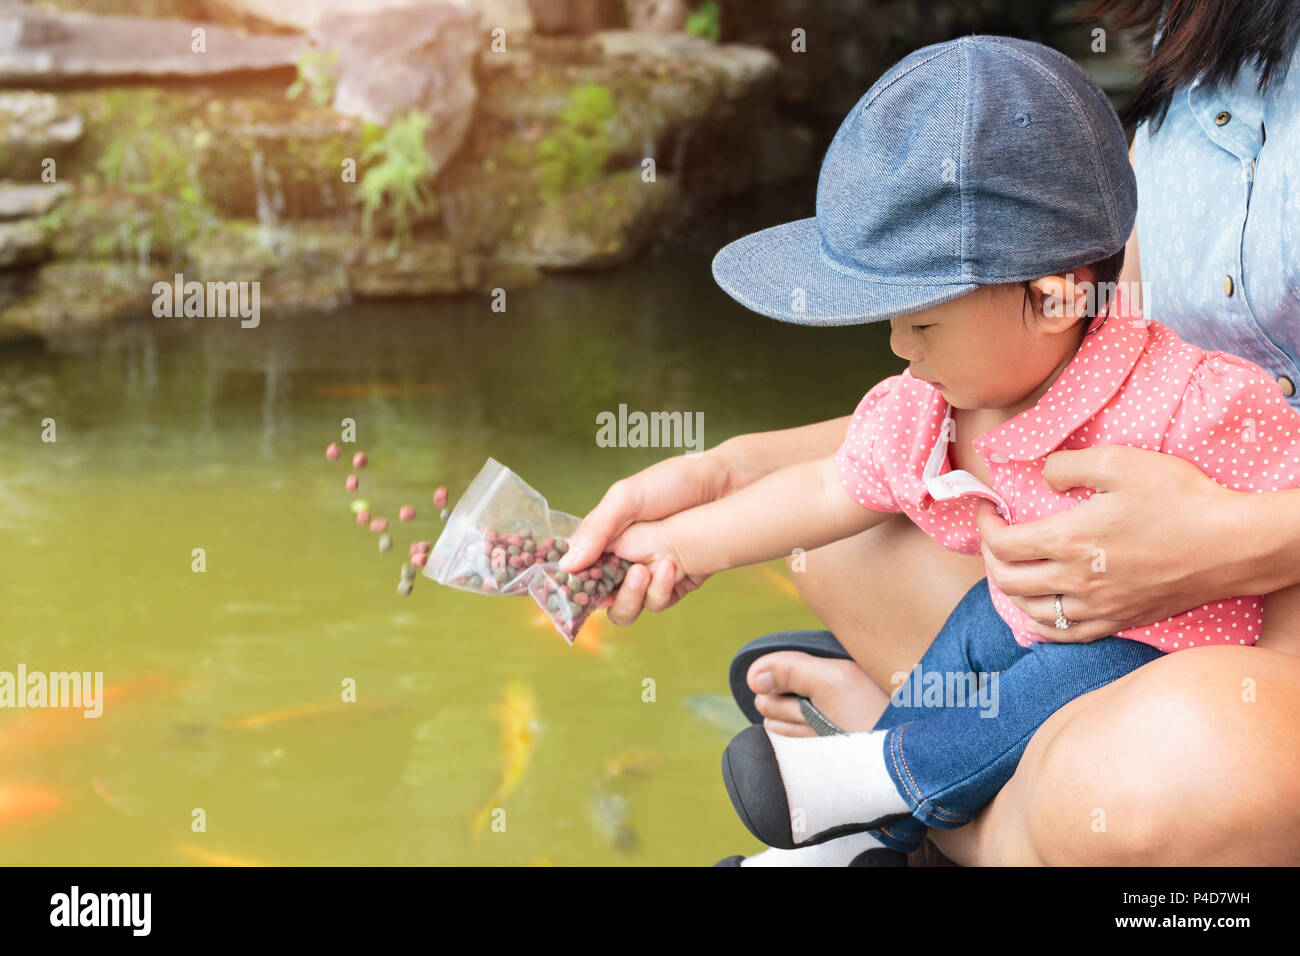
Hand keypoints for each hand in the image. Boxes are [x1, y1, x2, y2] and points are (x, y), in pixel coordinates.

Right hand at [559, 452, 729, 625]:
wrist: (722, 484)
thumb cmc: (671, 483)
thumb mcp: (625, 498)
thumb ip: (596, 531)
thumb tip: (566, 565)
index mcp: (603, 541)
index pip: (578, 573)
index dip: (573, 586)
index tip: (577, 586)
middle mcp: (622, 562)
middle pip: (600, 599)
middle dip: (607, 596)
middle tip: (628, 573)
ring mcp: (648, 576)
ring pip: (627, 608)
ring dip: (635, 595)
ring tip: (649, 569)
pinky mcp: (675, 585)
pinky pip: (658, 603)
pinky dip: (661, 591)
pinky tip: (671, 566)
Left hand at [976, 445, 1242, 641]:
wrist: (1233, 544)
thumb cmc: (1179, 499)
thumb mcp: (1119, 461)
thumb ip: (1068, 465)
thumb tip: (1043, 477)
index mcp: (1068, 540)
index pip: (1001, 545)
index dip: (984, 526)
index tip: (988, 510)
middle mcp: (1075, 580)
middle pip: (1007, 580)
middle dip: (990, 557)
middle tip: (995, 536)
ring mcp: (1098, 606)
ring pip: (1031, 612)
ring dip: (1010, 591)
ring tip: (1012, 570)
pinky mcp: (1121, 621)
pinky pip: (1066, 635)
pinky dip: (1041, 625)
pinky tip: (1038, 614)